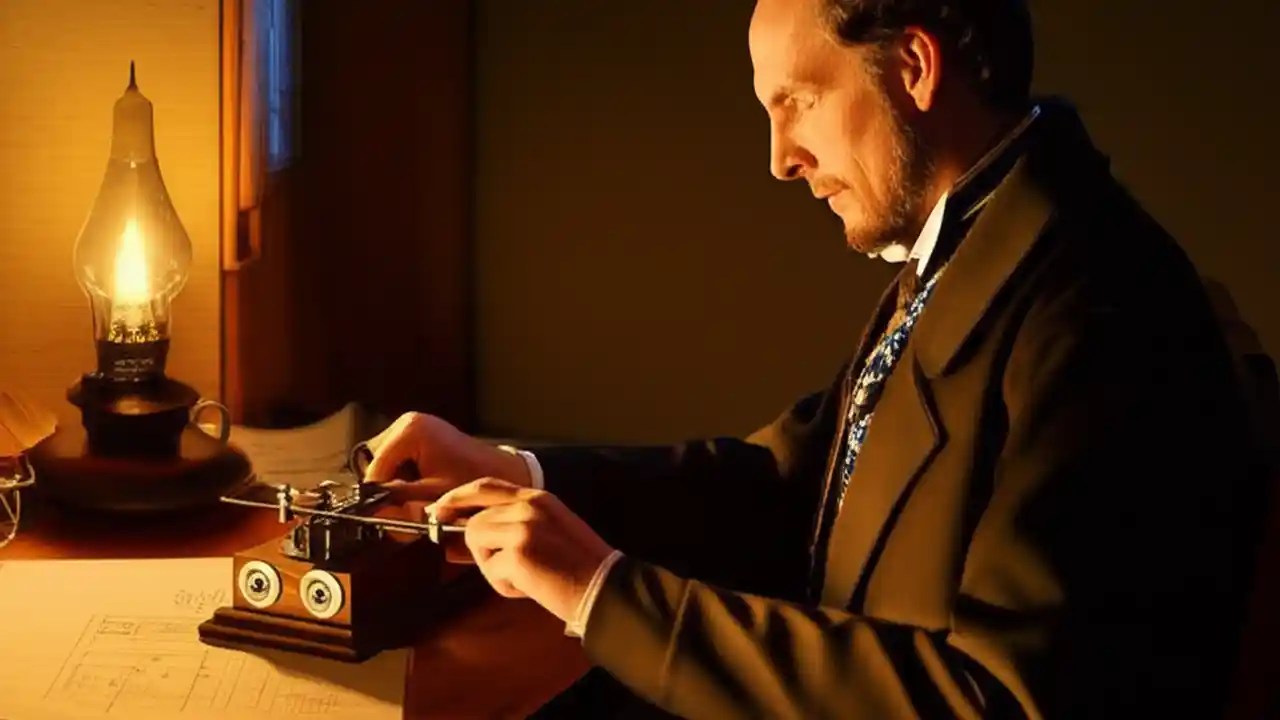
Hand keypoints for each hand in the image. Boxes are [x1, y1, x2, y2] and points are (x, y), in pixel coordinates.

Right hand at [360, 412, 530, 502]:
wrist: (503, 471)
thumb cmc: (473, 480)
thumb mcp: (434, 497)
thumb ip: (400, 504)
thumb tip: (371, 513)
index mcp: (410, 431)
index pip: (375, 471)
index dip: (380, 499)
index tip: (395, 517)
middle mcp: (407, 423)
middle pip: (378, 469)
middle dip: (391, 494)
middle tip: (410, 511)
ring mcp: (412, 428)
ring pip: (387, 469)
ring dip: (399, 490)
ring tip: (421, 503)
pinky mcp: (419, 437)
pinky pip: (399, 465)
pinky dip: (408, 483)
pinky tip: (425, 493)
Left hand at [430, 477, 613, 622]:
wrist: (604, 588)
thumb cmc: (577, 567)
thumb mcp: (547, 531)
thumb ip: (512, 525)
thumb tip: (466, 534)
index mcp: (537, 497)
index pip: (486, 485)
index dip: (458, 496)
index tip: (439, 508)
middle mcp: (528, 505)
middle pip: (475, 521)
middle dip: (482, 550)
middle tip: (504, 568)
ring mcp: (522, 527)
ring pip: (477, 544)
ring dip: (493, 567)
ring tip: (525, 577)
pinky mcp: (518, 553)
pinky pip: (489, 569)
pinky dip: (505, 585)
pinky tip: (531, 587)